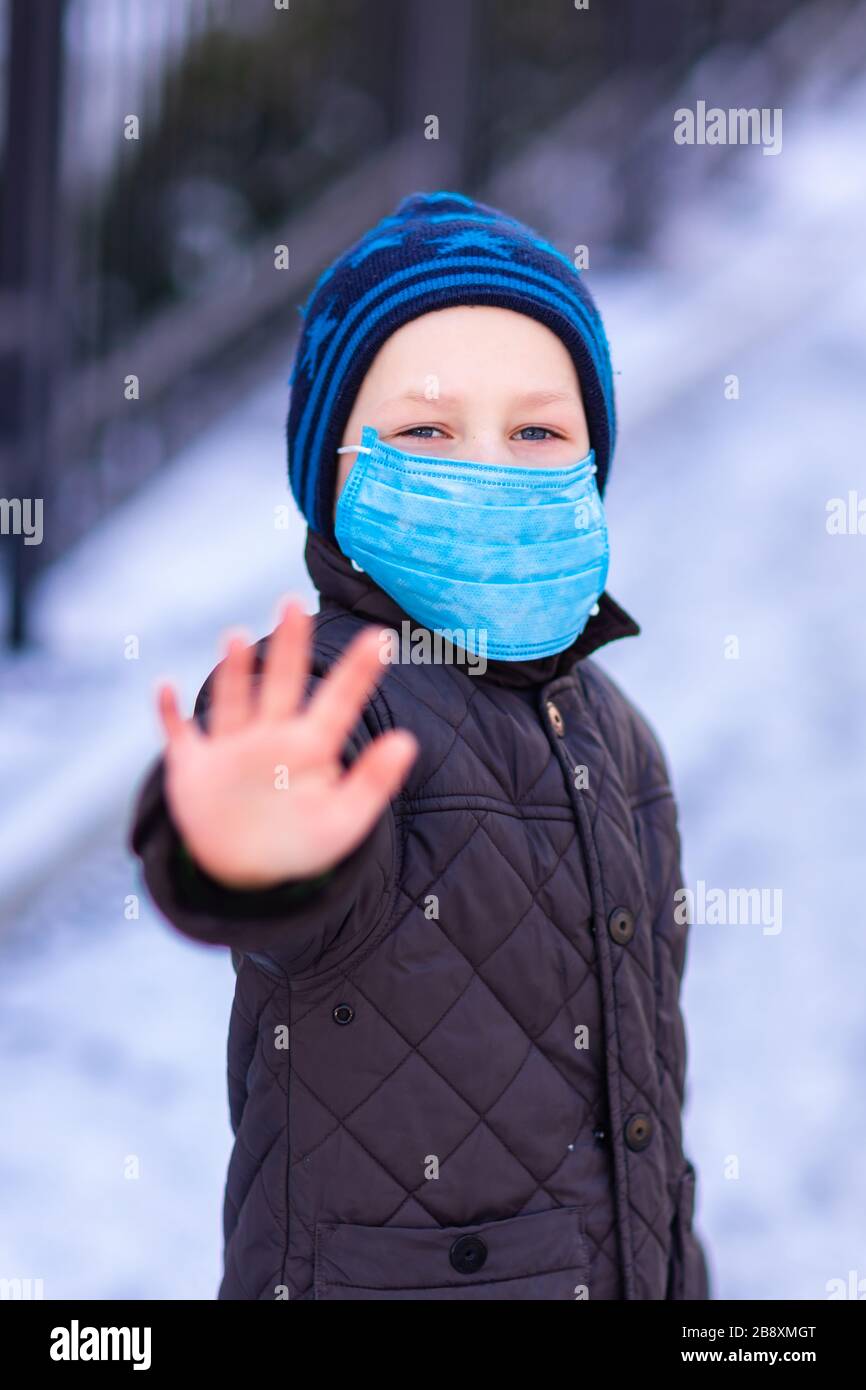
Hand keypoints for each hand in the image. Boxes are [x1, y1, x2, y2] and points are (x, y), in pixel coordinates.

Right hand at [155, 599, 416, 888]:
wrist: (244, 872)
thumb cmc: (298, 844)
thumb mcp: (343, 821)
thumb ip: (372, 782)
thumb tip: (408, 741)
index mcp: (309, 747)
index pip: (338, 702)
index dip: (358, 672)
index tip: (380, 638)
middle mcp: (270, 738)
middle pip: (281, 684)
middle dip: (288, 647)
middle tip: (295, 604)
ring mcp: (229, 751)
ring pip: (233, 703)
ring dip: (232, 673)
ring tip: (235, 637)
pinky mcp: (193, 769)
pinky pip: (179, 737)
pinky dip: (169, 715)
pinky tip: (165, 688)